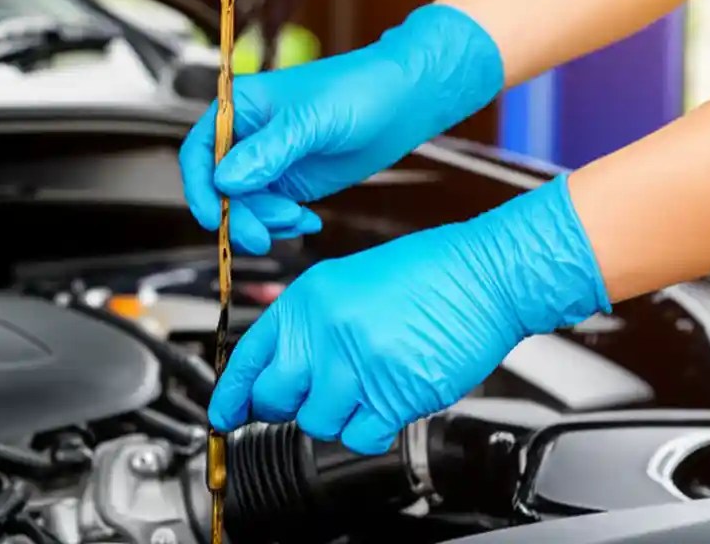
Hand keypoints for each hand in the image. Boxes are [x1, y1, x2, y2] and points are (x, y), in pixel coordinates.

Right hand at [180, 4, 502, 253]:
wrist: (405, 101)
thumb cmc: (359, 91)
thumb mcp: (311, 121)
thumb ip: (268, 151)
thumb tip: (225, 181)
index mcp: (239, 109)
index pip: (199, 152)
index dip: (200, 188)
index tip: (214, 219)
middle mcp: (247, 137)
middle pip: (219, 188)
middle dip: (238, 215)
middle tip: (263, 238)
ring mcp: (267, 162)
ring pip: (244, 206)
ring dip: (265, 222)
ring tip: (299, 220)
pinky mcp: (290, 183)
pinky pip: (271, 213)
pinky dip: (285, 224)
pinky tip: (310, 222)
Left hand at [207, 175, 609, 453]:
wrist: (485, 275)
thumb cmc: (428, 273)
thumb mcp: (347, 280)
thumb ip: (309, 322)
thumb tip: (282, 364)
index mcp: (306, 299)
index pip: (248, 357)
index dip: (231, 393)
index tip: (224, 413)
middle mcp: (324, 332)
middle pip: (274, 397)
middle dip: (284, 406)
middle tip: (307, 398)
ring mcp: (357, 366)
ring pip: (315, 422)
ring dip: (334, 416)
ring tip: (362, 388)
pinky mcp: (393, 396)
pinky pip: (359, 437)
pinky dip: (368, 431)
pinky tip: (383, 405)